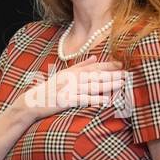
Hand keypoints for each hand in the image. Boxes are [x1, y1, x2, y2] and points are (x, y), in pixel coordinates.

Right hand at [11, 56, 126, 121]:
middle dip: (113, 74)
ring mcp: (68, 89)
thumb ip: (79, 66)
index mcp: (72, 72)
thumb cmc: (48, 90)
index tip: (123, 64)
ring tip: (122, 84)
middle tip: (128, 74)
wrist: (31, 102)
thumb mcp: (63, 75)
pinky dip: (95, 99)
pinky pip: (83, 99)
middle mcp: (71, 79)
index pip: (94, 68)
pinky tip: (106, 100)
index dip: (109, 66)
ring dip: (108, 85)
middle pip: (96, 76)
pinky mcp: (65, 101)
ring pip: (92, 86)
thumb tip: (95, 58)